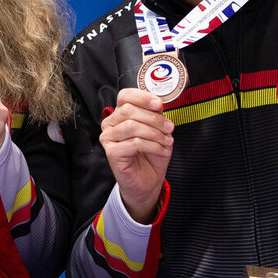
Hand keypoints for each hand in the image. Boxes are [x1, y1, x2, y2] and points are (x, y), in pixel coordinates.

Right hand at [100, 88, 172, 222]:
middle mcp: (110, 124)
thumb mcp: (157, 130)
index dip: (142, 97)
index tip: (159, 104)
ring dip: (155, 133)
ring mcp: (108, 138)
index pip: (125, 96)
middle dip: (154, 118)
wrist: (148, 181)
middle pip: (129, 110)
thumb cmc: (150, 155)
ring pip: (132, 126)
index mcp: (120, 115)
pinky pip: (135, 143)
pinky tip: (161, 150)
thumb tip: (158, 104)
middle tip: (169, 128)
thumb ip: (154, 115)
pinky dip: (153, 146)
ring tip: (167, 141)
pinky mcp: (112, 152)